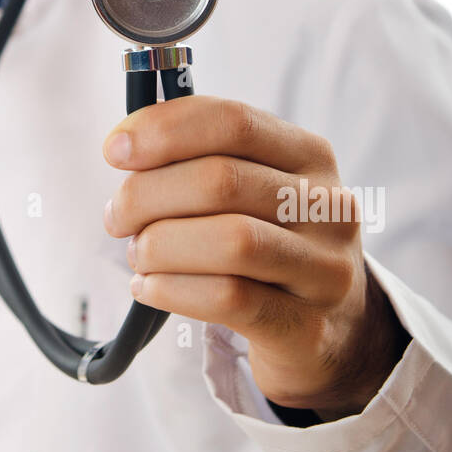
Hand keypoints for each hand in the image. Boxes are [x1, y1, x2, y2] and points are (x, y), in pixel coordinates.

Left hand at [102, 96, 410, 419]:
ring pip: (231, 241)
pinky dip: (172, 289)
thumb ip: (200, 160)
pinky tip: (149, 287)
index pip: (233, 122)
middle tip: (118, 217)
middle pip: (222, 181)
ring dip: (161, 245)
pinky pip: (229, 299)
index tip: (115, 151)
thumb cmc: (272, 243)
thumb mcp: (253, 190)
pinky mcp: (308, 326)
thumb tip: (125, 148)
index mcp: (310, 155)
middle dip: (149, 195)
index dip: (164, 129)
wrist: (336, 329)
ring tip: (138, 254)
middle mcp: (327, 206)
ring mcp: (325, 269)